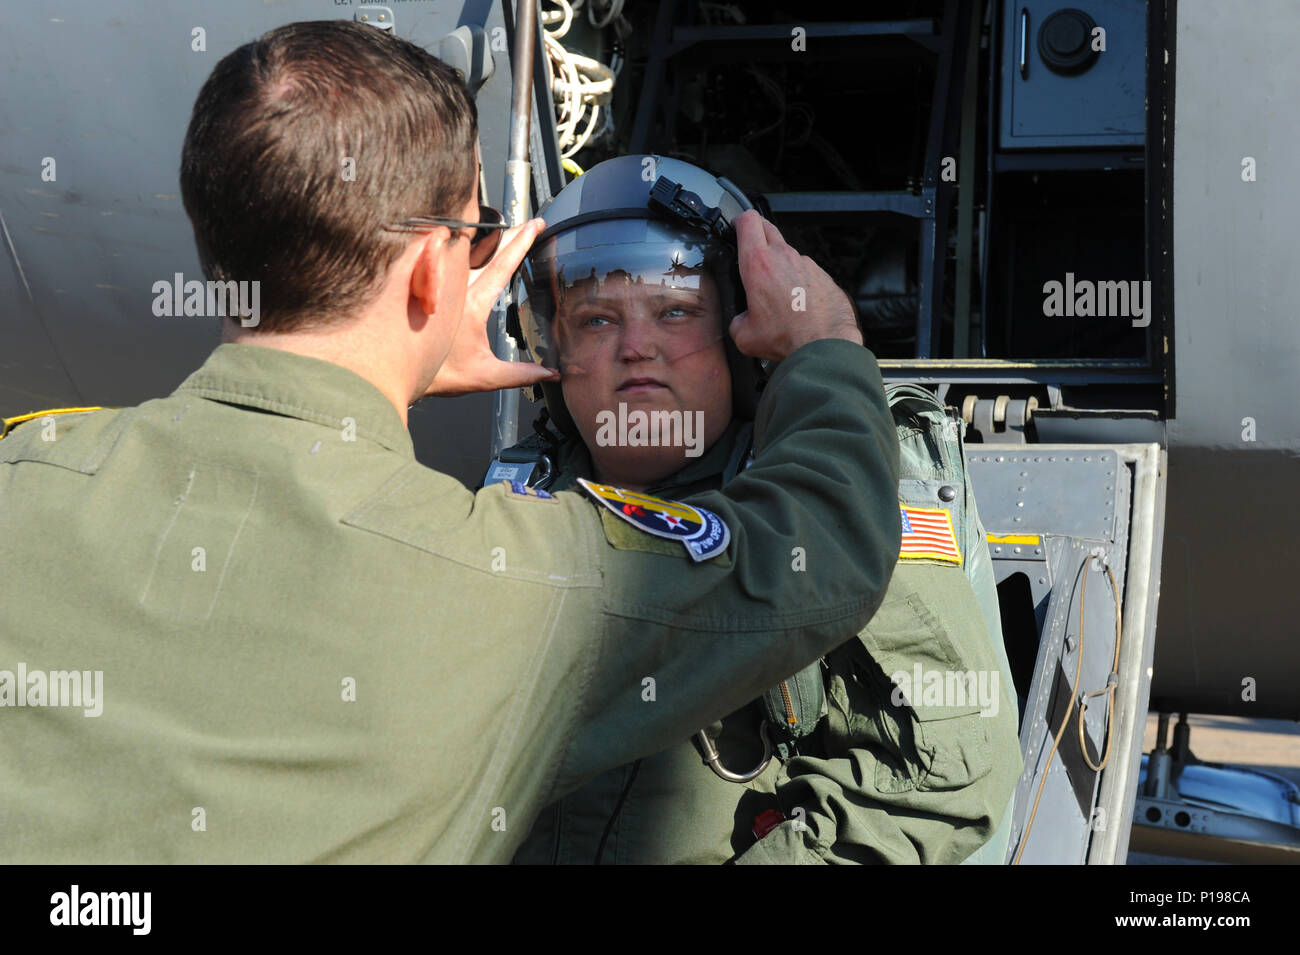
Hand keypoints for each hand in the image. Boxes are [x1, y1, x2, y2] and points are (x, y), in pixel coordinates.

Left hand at [424, 218, 560, 396]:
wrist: (396, 372)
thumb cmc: (438, 373)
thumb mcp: (484, 376)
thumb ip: (519, 374)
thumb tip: (549, 374)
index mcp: (473, 304)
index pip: (503, 265)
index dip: (522, 243)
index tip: (535, 225)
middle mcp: (455, 288)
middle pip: (487, 251)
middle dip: (509, 234)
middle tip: (528, 223)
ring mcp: (440, 284)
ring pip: (464, 251)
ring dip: (484, 239)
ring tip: (503, 231)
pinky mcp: (427, 287)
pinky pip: (444, 258)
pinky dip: (459, 248)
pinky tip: (465, 244)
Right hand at [728, 210, 862, 361]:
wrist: (824, 345)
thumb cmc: (788, 337)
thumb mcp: (744, 336)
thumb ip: (737, 321)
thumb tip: (741, 320)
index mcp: (759, 265)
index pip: (748, 221)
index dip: (739, 220)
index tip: (736, 226)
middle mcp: (784, 257)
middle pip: (767, 227)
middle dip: (757, 233)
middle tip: (752, 250)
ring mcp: (806, 264)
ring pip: (787, 253)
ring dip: (780, 264)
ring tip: (778, 293)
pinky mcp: (823, 275)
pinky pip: (806, 271)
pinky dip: (799, 281)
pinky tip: (798, 303)